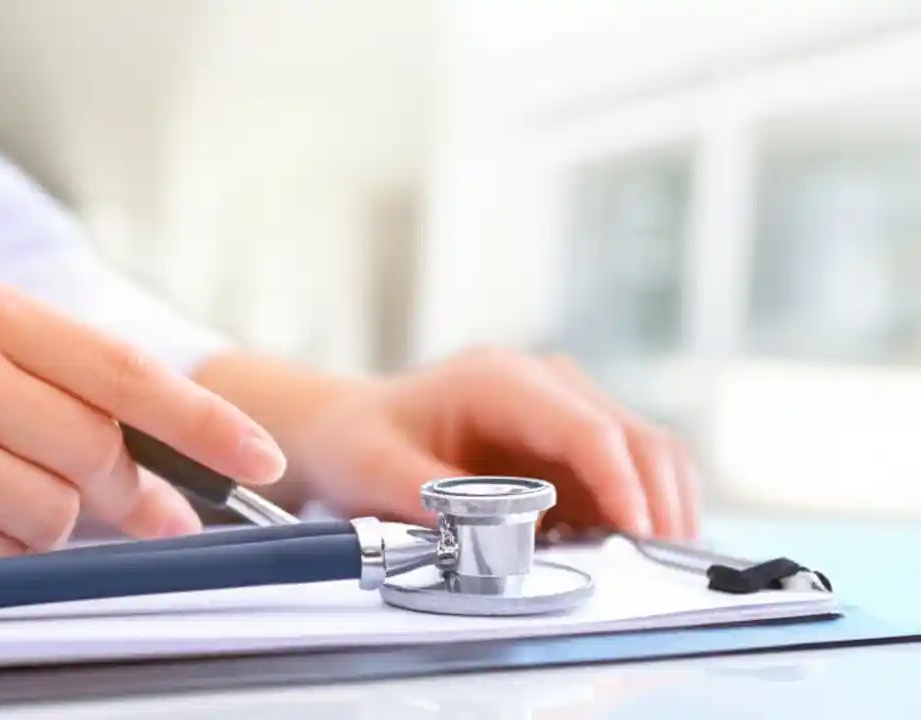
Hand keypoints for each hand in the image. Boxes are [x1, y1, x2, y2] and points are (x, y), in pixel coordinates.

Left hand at [293, 348, 697, 538]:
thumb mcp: (372, 469)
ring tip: (649, 568)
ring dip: (658, 511)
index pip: (585, 427)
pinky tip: (623, 556)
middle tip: (657, 568)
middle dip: (657, 502)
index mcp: (499, 381)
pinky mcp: (570, 450)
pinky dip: (638, 518)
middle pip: (635, 438)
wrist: (352, 431)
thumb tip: (484, 528)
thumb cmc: (361, 442)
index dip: (619, 480)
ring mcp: (564, 415)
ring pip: (647, 457)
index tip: (636, 530)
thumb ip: (422, 495)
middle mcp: (545, 387)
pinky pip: (627, 480)